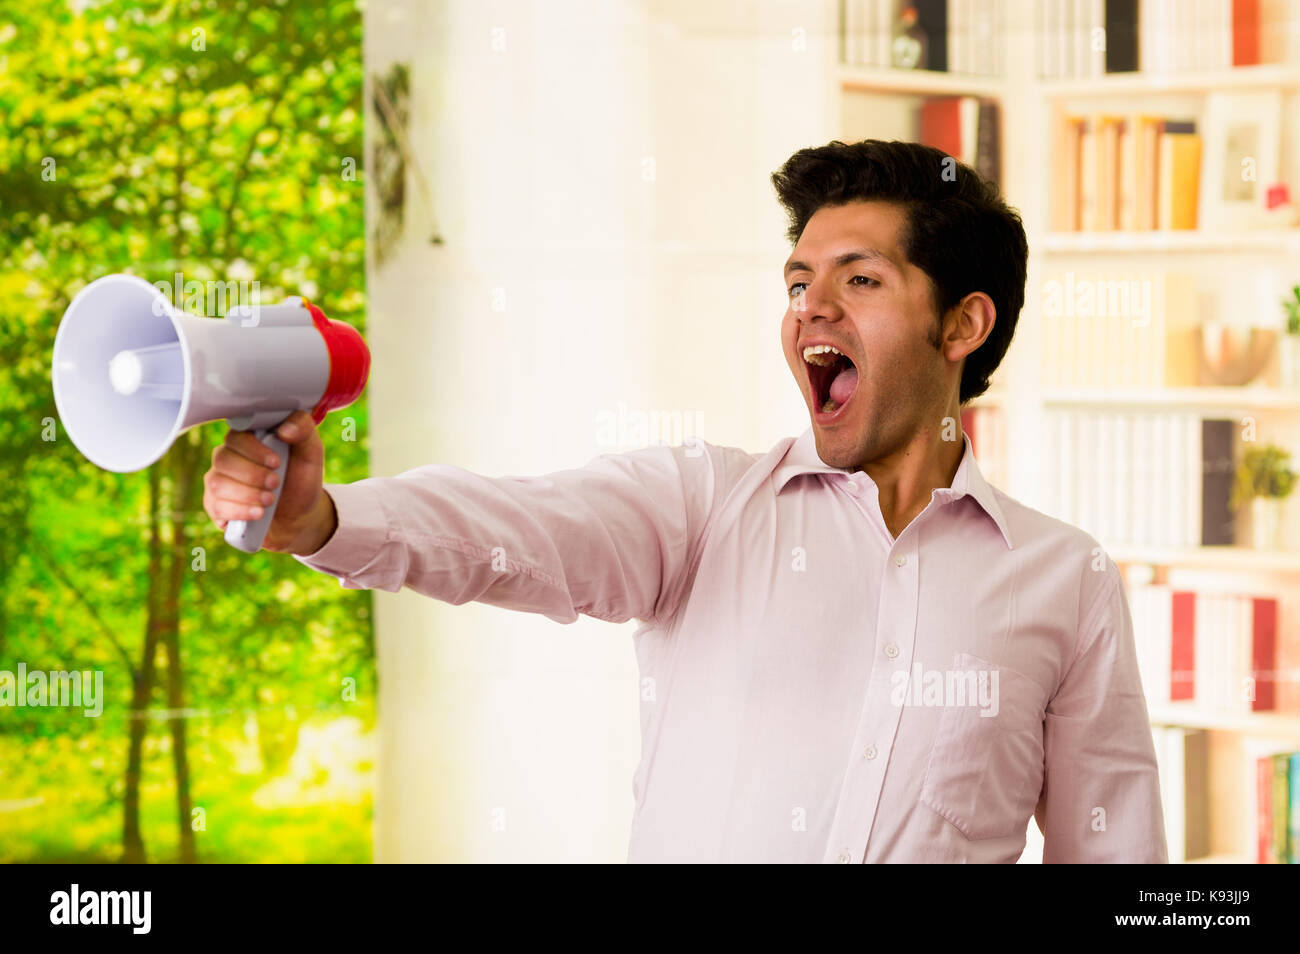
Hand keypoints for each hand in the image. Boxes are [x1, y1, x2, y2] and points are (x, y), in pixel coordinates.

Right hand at [202, 410, 337, 554]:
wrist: (298, 513)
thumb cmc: (300, 477)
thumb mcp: (310, 451)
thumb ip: (304, 429)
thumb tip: (285, 429)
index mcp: (247, 438)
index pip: (236, 436)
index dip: (253, 450)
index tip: (276, 462)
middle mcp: (227, 456)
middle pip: (223, 460)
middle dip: (252, 474)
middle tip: (275, 483)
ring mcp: (218, 481)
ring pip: (218, 484)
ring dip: (247, 494)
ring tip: (270, 500)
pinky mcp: (216, 505)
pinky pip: (216, 507)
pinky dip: (239, 511)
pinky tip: (258, 513)